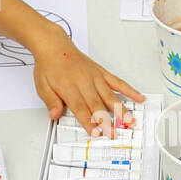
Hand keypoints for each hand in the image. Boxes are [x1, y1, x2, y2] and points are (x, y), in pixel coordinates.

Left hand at [29, 26, 144, 135]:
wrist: (55, 46)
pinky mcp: (102, 73)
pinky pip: (118, 82)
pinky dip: (129, 90)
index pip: (80, 108)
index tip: (96, 133)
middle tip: (114, 133)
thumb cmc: (49, 66)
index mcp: (69, 87)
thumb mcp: (42, 86)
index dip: (89, 122)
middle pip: (97, 105)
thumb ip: (50, 102)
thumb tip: (54, 115)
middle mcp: (84, 82)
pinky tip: (138, 97)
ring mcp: (95, 77)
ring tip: (130, 120)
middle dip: (107, 121)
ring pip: (110, 95)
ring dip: (121, 109)